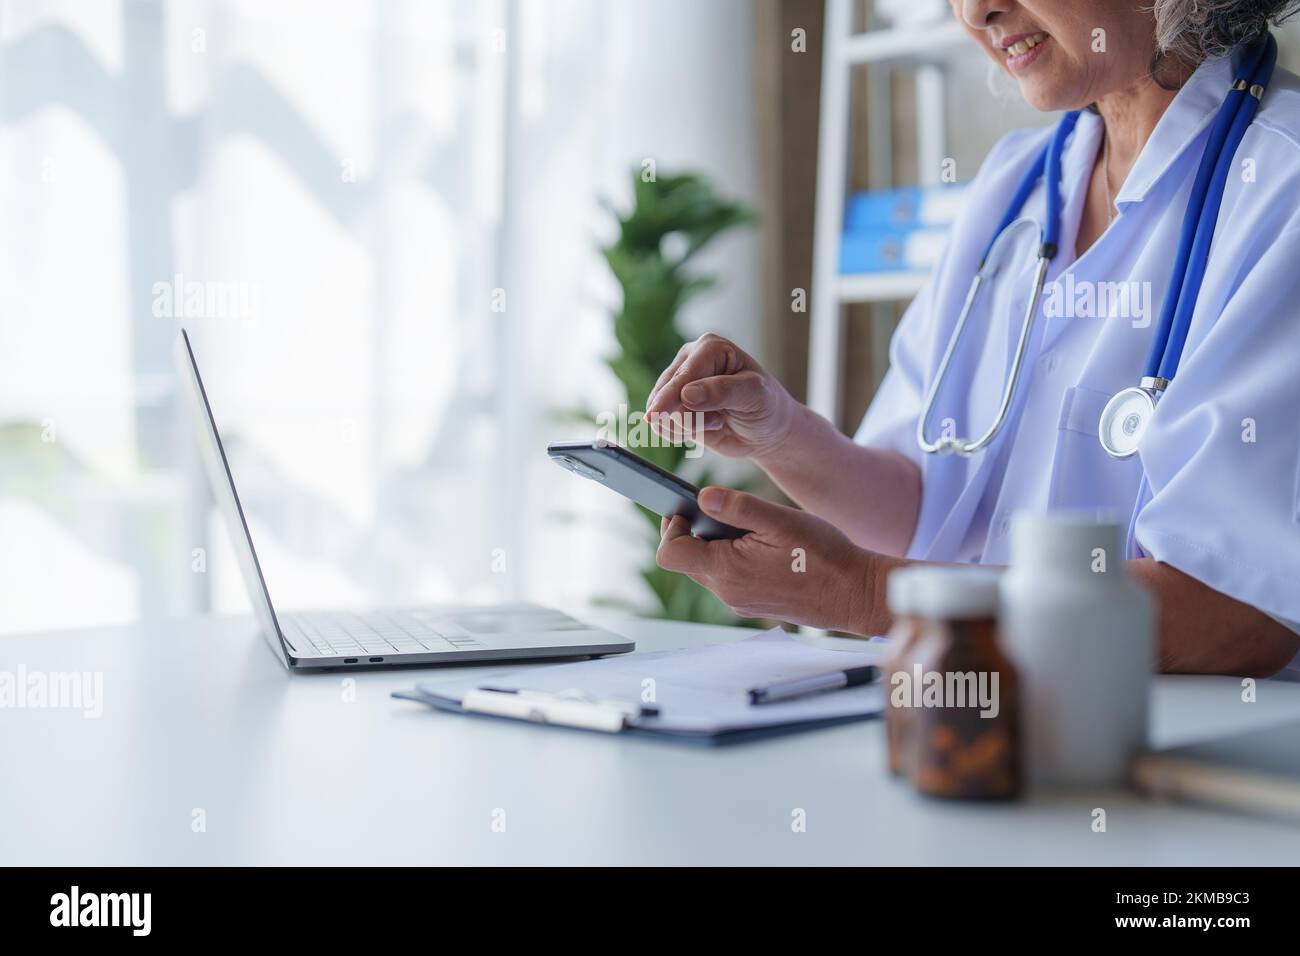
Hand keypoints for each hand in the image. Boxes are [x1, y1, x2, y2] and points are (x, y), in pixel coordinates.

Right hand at [645, 333, 799, 460]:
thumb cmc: (766, 407)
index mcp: (710, 347)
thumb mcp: (754, 395)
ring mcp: (680, 384)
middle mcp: (690, 360)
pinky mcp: (674, 406)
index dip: (670, 396)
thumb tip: (687, 394)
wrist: (767, 432)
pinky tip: (705, 427)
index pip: (684, 374)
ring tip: (717, 421)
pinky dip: (680, 434)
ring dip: (687, 426)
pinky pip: (662, 425)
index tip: (656, 414)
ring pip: (661, 411)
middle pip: (666, 393)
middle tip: (719, 420)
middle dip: (689, 416)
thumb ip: (722, 392)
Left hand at [656, 487, 889, 632]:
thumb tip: (701, 497)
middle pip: (685, 560)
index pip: (670, 553)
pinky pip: (728, 579)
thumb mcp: (780, 521)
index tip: (689, 509)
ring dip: (716, 547)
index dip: (672, 528)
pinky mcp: (752, 605)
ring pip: (707, 569)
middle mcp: (727, 592)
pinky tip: (762, 548)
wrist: (855, 594)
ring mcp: (739, 602)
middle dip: (694, 533)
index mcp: (727, 570)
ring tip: (749, 530)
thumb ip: (737, 507)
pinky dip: (733, 561)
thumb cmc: (823, 556)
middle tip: (720, 512)